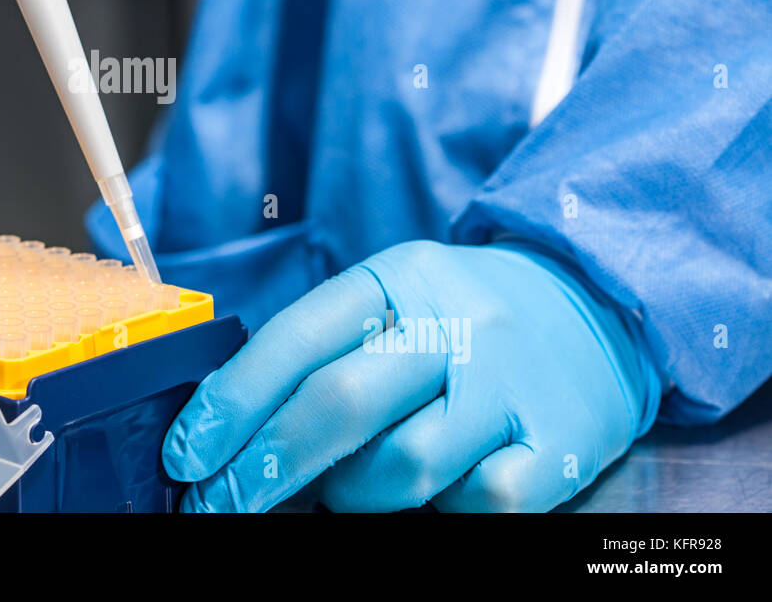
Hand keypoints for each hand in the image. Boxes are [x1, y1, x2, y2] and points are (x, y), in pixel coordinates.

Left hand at [162, 240, 660, 511]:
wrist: (599, 303)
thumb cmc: (465, 316)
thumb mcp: (395, 299)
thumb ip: (325, 350)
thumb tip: (234, 428)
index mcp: (399, 277)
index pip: (296, 338)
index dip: (231, 402)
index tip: (187, 455)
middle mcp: (457, 322)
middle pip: (339, 403)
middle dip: (265, 465)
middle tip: (221, 502)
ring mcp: (510, 384)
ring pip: (402, 466)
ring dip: (354, 494)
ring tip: (348, 487)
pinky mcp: (560, 442)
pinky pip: (479, 503)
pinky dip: (446, 509)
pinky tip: (442, 486)